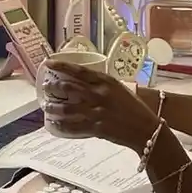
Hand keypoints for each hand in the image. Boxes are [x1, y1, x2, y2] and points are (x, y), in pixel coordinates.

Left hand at [39, 62, 158, 153]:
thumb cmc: (135, 107)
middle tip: (46, 86)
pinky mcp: (96, 128)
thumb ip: (102, 84)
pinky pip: (73, 126)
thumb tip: (84, 82)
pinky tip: (55, 123)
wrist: (146, 129)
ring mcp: (96, 112)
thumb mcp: (120, 89)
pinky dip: (61, 125)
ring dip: (53, 107)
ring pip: (66, 109)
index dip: (61, 66)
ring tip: (46, 106)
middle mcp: (99, 95)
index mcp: (106, 82)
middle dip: (53, 87)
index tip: (48, 63)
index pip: (79, 71)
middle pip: (69, 88)